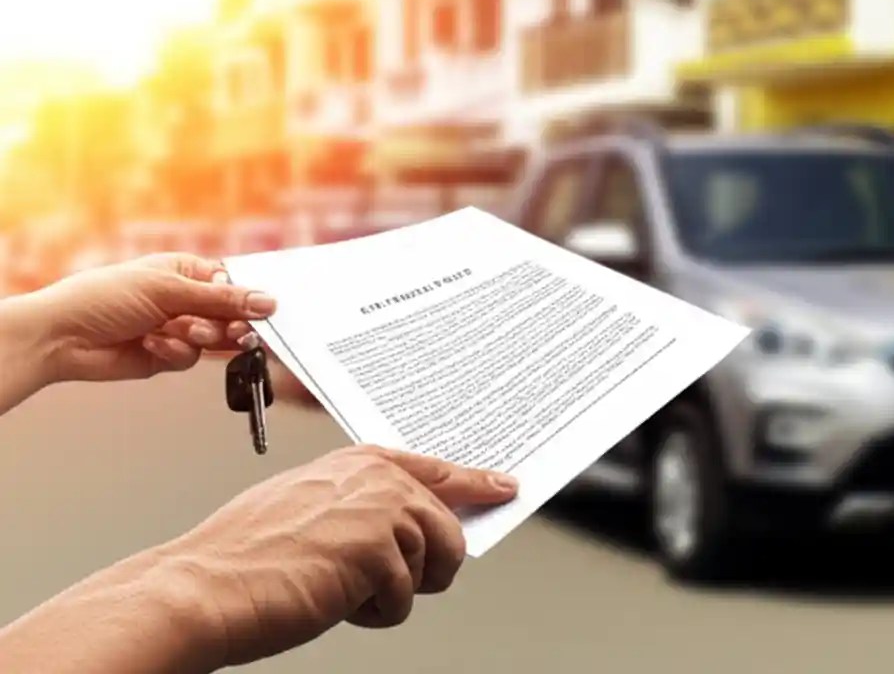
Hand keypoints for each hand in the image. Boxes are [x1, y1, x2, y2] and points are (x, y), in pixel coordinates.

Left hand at [25, 253, 276, 382]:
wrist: (63, 337)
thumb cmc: (103, 298)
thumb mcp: (168, 290)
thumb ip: (222, 300)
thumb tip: (267, 301)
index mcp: (186, 271)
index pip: (233, 283)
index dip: (250, 298)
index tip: (265, 311)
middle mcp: (184, 299)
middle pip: (230, 314)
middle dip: (228, 323)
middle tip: (232, 331)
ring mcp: (177, 328)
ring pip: (213, 339)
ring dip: (198, 337)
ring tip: (177, 332)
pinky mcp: (167, 355)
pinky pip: (190, 358)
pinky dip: (174, 352)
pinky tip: (151, 344)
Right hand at [160, 445, 517, 667]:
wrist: (203, 588)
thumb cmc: (244, 557)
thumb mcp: (308, 508)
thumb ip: (362, 506)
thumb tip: (409, 527)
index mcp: (358, 463)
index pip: (434, 469)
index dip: (476, 482)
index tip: (506, 487)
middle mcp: (376, 477)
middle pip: (447, 528)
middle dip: (425, 567)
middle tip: (378, 584)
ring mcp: (380, 508)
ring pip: (433, 566)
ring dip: (391, 592)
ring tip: (339, 586)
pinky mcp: (378, 548)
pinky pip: (406, 599)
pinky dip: (374, 614)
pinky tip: (333, 600)